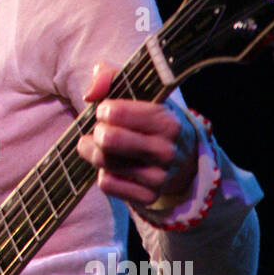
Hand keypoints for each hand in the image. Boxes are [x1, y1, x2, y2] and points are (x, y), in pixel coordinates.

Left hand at [76, 61, 198, 208]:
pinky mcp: (149, 196)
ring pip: (103, 162)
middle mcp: (166, 151)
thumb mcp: (140, 92)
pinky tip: (114, 166)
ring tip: (101, 145)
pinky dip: (104, 174)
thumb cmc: (152, 119)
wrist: (183, 157)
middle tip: (101, 130)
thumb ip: (110, 77)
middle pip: (107, 140)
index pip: (116, 113)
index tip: (107, 110)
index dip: (104, 109)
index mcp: (168, 121)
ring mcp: (159, 177)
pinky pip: (107, 184)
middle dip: (97, 132)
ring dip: (94, 152)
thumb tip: (90, 94)